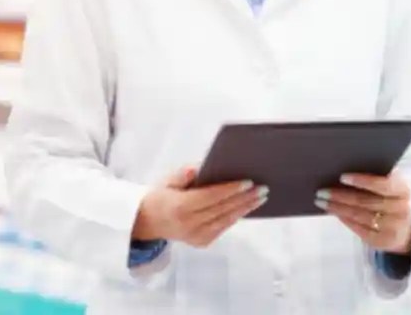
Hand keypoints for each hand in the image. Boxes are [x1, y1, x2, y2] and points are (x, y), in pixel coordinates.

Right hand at [132, 166, 267, 247]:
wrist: (147, 221)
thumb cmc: (160, 195)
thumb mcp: (167, 180)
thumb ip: (183, 174)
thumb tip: (200, 167)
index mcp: (180, 206)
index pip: (211, 196)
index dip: (231, 189)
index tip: (248, 181)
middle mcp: (189, 224)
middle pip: (223, 209)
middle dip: (244, 198)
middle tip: (262, 188)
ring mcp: (196, 236)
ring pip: (226, 220)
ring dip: (245, 208)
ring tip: (260, 198)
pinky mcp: (202, 242)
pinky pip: (223, 227)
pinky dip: (235, 217)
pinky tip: (246, 207)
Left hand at [316, 172, 410, 254]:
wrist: (404, 231)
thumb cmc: (390, 201)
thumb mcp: (390, 188)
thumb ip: (376, 178)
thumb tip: (344, 168)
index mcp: (402, 191)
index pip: (383, 184)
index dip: (363, 181)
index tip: (342, 177)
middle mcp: (400, 210)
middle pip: (366, 201)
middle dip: (340, 196)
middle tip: (321, 191)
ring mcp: (392, 227)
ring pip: (359, 215)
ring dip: (337, 208)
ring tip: (320, 201)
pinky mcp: (382, 240)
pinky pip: (358, 228)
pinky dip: (344, 219)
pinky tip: (333, 212)